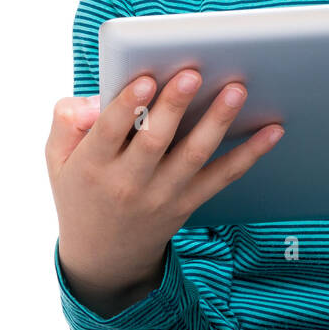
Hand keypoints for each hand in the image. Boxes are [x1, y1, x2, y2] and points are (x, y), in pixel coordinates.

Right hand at [45, 69, 284, 315]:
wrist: (104, 256)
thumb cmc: (82, 189)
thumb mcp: (56, 160)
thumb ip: (67, 123)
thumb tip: (93, 101)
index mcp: (92, 166)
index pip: (108, 133)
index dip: (126, 106)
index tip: (145, 79)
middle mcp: (128, 183)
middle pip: (154, 141)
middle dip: (174, 106)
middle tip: (193, 73)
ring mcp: (162, 194)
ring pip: (193, 156)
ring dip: (217, 121)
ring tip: (236, 89)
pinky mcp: (189, 202)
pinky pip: (223, 176)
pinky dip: (250, 153)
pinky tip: (272, 130)